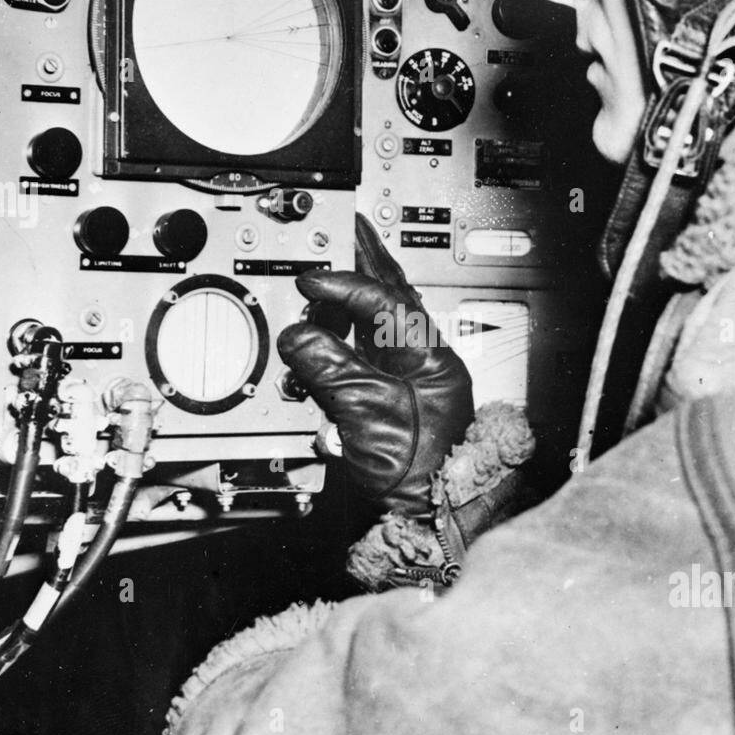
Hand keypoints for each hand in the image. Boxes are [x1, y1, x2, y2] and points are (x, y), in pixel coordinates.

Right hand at [278, 215, 472, 515]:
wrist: (435, 510)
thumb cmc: (422, 471)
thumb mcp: (368, 415)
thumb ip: (331, 371)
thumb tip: (299, 336)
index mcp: (427, 353)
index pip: (383, 301)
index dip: (345, 284)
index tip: (311, 279)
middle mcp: (424, 356)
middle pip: (393, 291)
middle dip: (365, 255)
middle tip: (342, 223)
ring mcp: (411, 372)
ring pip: (383, 313)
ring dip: (356, 284)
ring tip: (332, 260)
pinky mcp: (394, 391)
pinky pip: (370, 342)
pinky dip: (348, 322)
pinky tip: (334, 316)